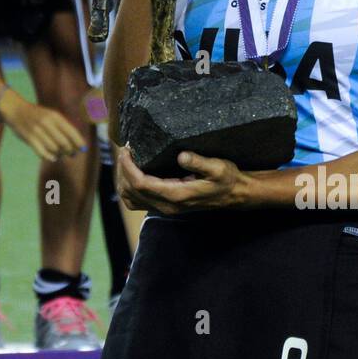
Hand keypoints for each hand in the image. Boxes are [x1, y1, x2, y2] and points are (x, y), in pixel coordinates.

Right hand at [0, 91, 86, 160]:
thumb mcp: (51, 115)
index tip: (82, 148)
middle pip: (64, 143)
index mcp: (55, 116)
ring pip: (54, 149)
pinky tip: (52, 157)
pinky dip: (49, 157)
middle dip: (70, 150)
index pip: (72, 132)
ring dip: (59, 154)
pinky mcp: (29, 139)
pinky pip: (42, 153)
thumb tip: (75, 144)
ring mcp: (37, 131)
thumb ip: (62, 127)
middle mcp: (47, 123)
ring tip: (60, 154)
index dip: (79, 142)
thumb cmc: (37, 114)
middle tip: (71, 153)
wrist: (15, 109)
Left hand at [115, 145, 243, 214]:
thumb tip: (181, 156)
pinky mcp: (165, 206)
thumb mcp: (219, 167)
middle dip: (123, 170)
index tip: (126, 149)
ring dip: (124, 180)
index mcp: (176, 195)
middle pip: (131, 192)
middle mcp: (167, 206)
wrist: (234, 195)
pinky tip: (134, 172)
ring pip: (131, 199)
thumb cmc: (227, 179)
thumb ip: (200, 162)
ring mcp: (165, 208)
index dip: (129, 167)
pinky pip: (138, 201)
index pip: (141, 184)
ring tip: (127, 160)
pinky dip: (130, 187)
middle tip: (125, 150)